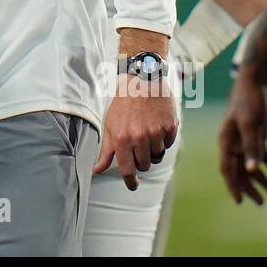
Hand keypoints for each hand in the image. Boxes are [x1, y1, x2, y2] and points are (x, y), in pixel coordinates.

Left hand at [93, 73, 177, 189]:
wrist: (141, 80)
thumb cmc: (123, 105)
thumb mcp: (110, 126)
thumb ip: (106, 151)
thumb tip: (96, 170)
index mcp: (122, 139)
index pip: (128, 170)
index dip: (130, 181)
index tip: (133, 186)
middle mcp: (139, 137)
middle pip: (144, 165)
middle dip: (141, 160)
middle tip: (137, 145)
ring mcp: (156, 132)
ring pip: (157, 156)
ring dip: (152, 150)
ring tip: (146, 133)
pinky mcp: (170, 127)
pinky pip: (168, 144)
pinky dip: (163, 140)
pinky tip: (156, 126)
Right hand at [218, 74, 266, 204]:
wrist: (256, 81)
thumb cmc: (250, 100)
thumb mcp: (252, 124)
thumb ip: (251, 147)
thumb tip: (251, 170)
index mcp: (227, 141)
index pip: (228, 169)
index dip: (233, 186)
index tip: (240, 202)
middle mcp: (233, 142)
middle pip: (240, 170)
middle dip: (249, 187)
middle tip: (261, 203)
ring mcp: (245, 139)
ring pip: (251, 165)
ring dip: (261, 179)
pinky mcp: (256, 134)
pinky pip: (261, 154)